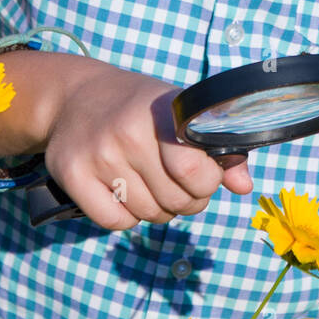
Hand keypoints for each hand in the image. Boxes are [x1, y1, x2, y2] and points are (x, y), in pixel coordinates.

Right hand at [42, 63, 252, 230]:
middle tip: (173, 180)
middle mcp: (129, 131)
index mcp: (163, 111)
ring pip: (148, 214)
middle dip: (184, 199)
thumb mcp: (178, 113)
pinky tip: (122, 191)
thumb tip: (245, 187)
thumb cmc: (139, 108)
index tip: (201, 172)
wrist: (75, 96)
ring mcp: (99, 155)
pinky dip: (125, 217)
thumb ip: (216, 148)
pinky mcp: (73, 175)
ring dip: (155, 208)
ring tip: (147, 181)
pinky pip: (116, 222)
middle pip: (175, 200)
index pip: (195, 170)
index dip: (206, 181)